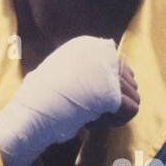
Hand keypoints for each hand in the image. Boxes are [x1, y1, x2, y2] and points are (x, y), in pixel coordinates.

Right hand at [0, 36, 136, 165]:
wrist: (33, 110)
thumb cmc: (42, 97)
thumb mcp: (62, 70)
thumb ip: (86, 68)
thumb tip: (113, 71)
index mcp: (89, 45)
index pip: (120, 66)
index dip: (110, 88)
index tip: (89, 100)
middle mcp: (102, 52)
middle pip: (129, 82)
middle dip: (114, 101)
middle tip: (89, 110)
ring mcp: (108, 71)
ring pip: (133, 96)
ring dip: (115, 112)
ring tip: (90, 115)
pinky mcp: (112, 92)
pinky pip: (131, 109)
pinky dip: (116, 120)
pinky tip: (94, 120)